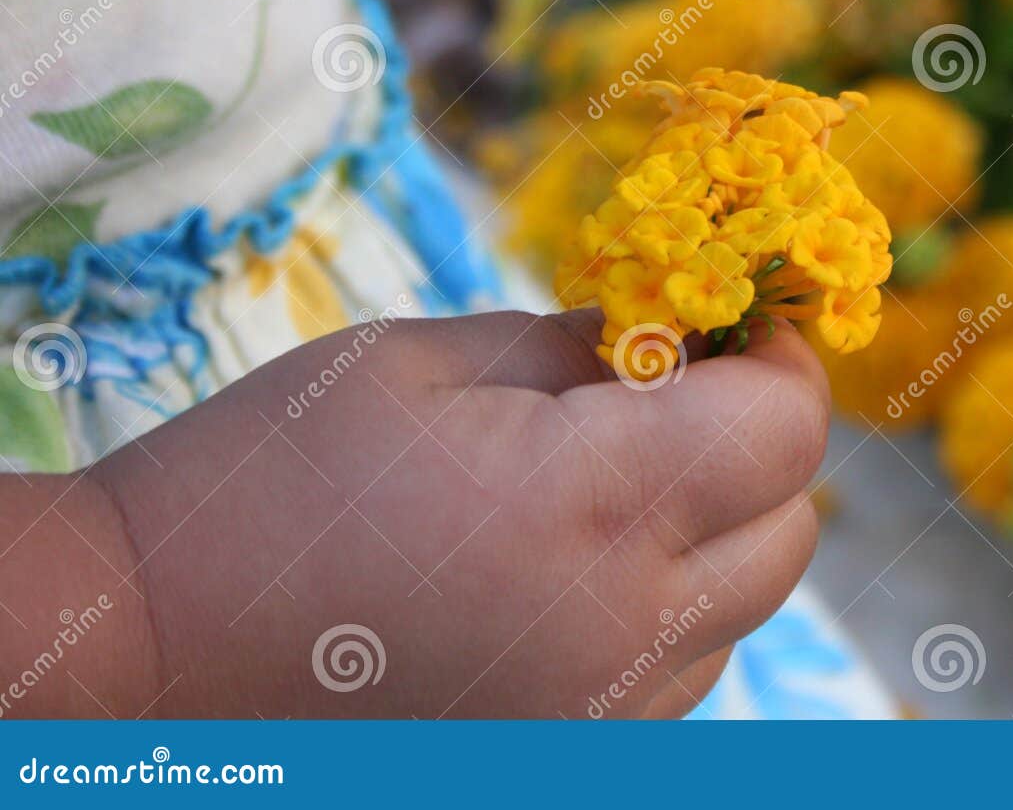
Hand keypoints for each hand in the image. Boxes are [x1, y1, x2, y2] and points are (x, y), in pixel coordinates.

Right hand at [90, 309, 828, 716]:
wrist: (147, 659)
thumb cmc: (273, 479)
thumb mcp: (428, 363)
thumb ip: (582, 345)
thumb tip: (678, 338)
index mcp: (594, 504)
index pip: (786, 430)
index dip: (777, 361)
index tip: (732, 323)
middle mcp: (625, 630)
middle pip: (791, 529)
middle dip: (759, 445)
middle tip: (677, 391)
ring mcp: (603, 716)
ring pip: (743, 609)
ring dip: (716, 534)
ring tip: (610, 486)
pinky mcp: (572, 762)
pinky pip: (679, 676)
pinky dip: (667, 613)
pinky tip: (573, 573)